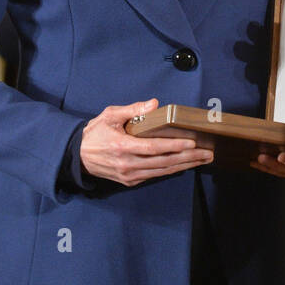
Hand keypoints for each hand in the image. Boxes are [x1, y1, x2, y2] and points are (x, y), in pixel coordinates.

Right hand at [80, 99, 212, 186]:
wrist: (77, 156)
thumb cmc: (95, 133)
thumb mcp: (110, 115)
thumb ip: (132, 109)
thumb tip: (154, 103)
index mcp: (123, 147)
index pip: (154, 148)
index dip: (174, 146)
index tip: (192, 143)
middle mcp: (128, 164)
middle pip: (164, 162)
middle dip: (188, 158)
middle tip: (208, 153)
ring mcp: (129, 175)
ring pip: (162, 171)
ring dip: (184, 166)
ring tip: (202, 160)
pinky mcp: (130, 181)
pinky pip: (155, 175)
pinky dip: (171, 170)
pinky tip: (185, 165)